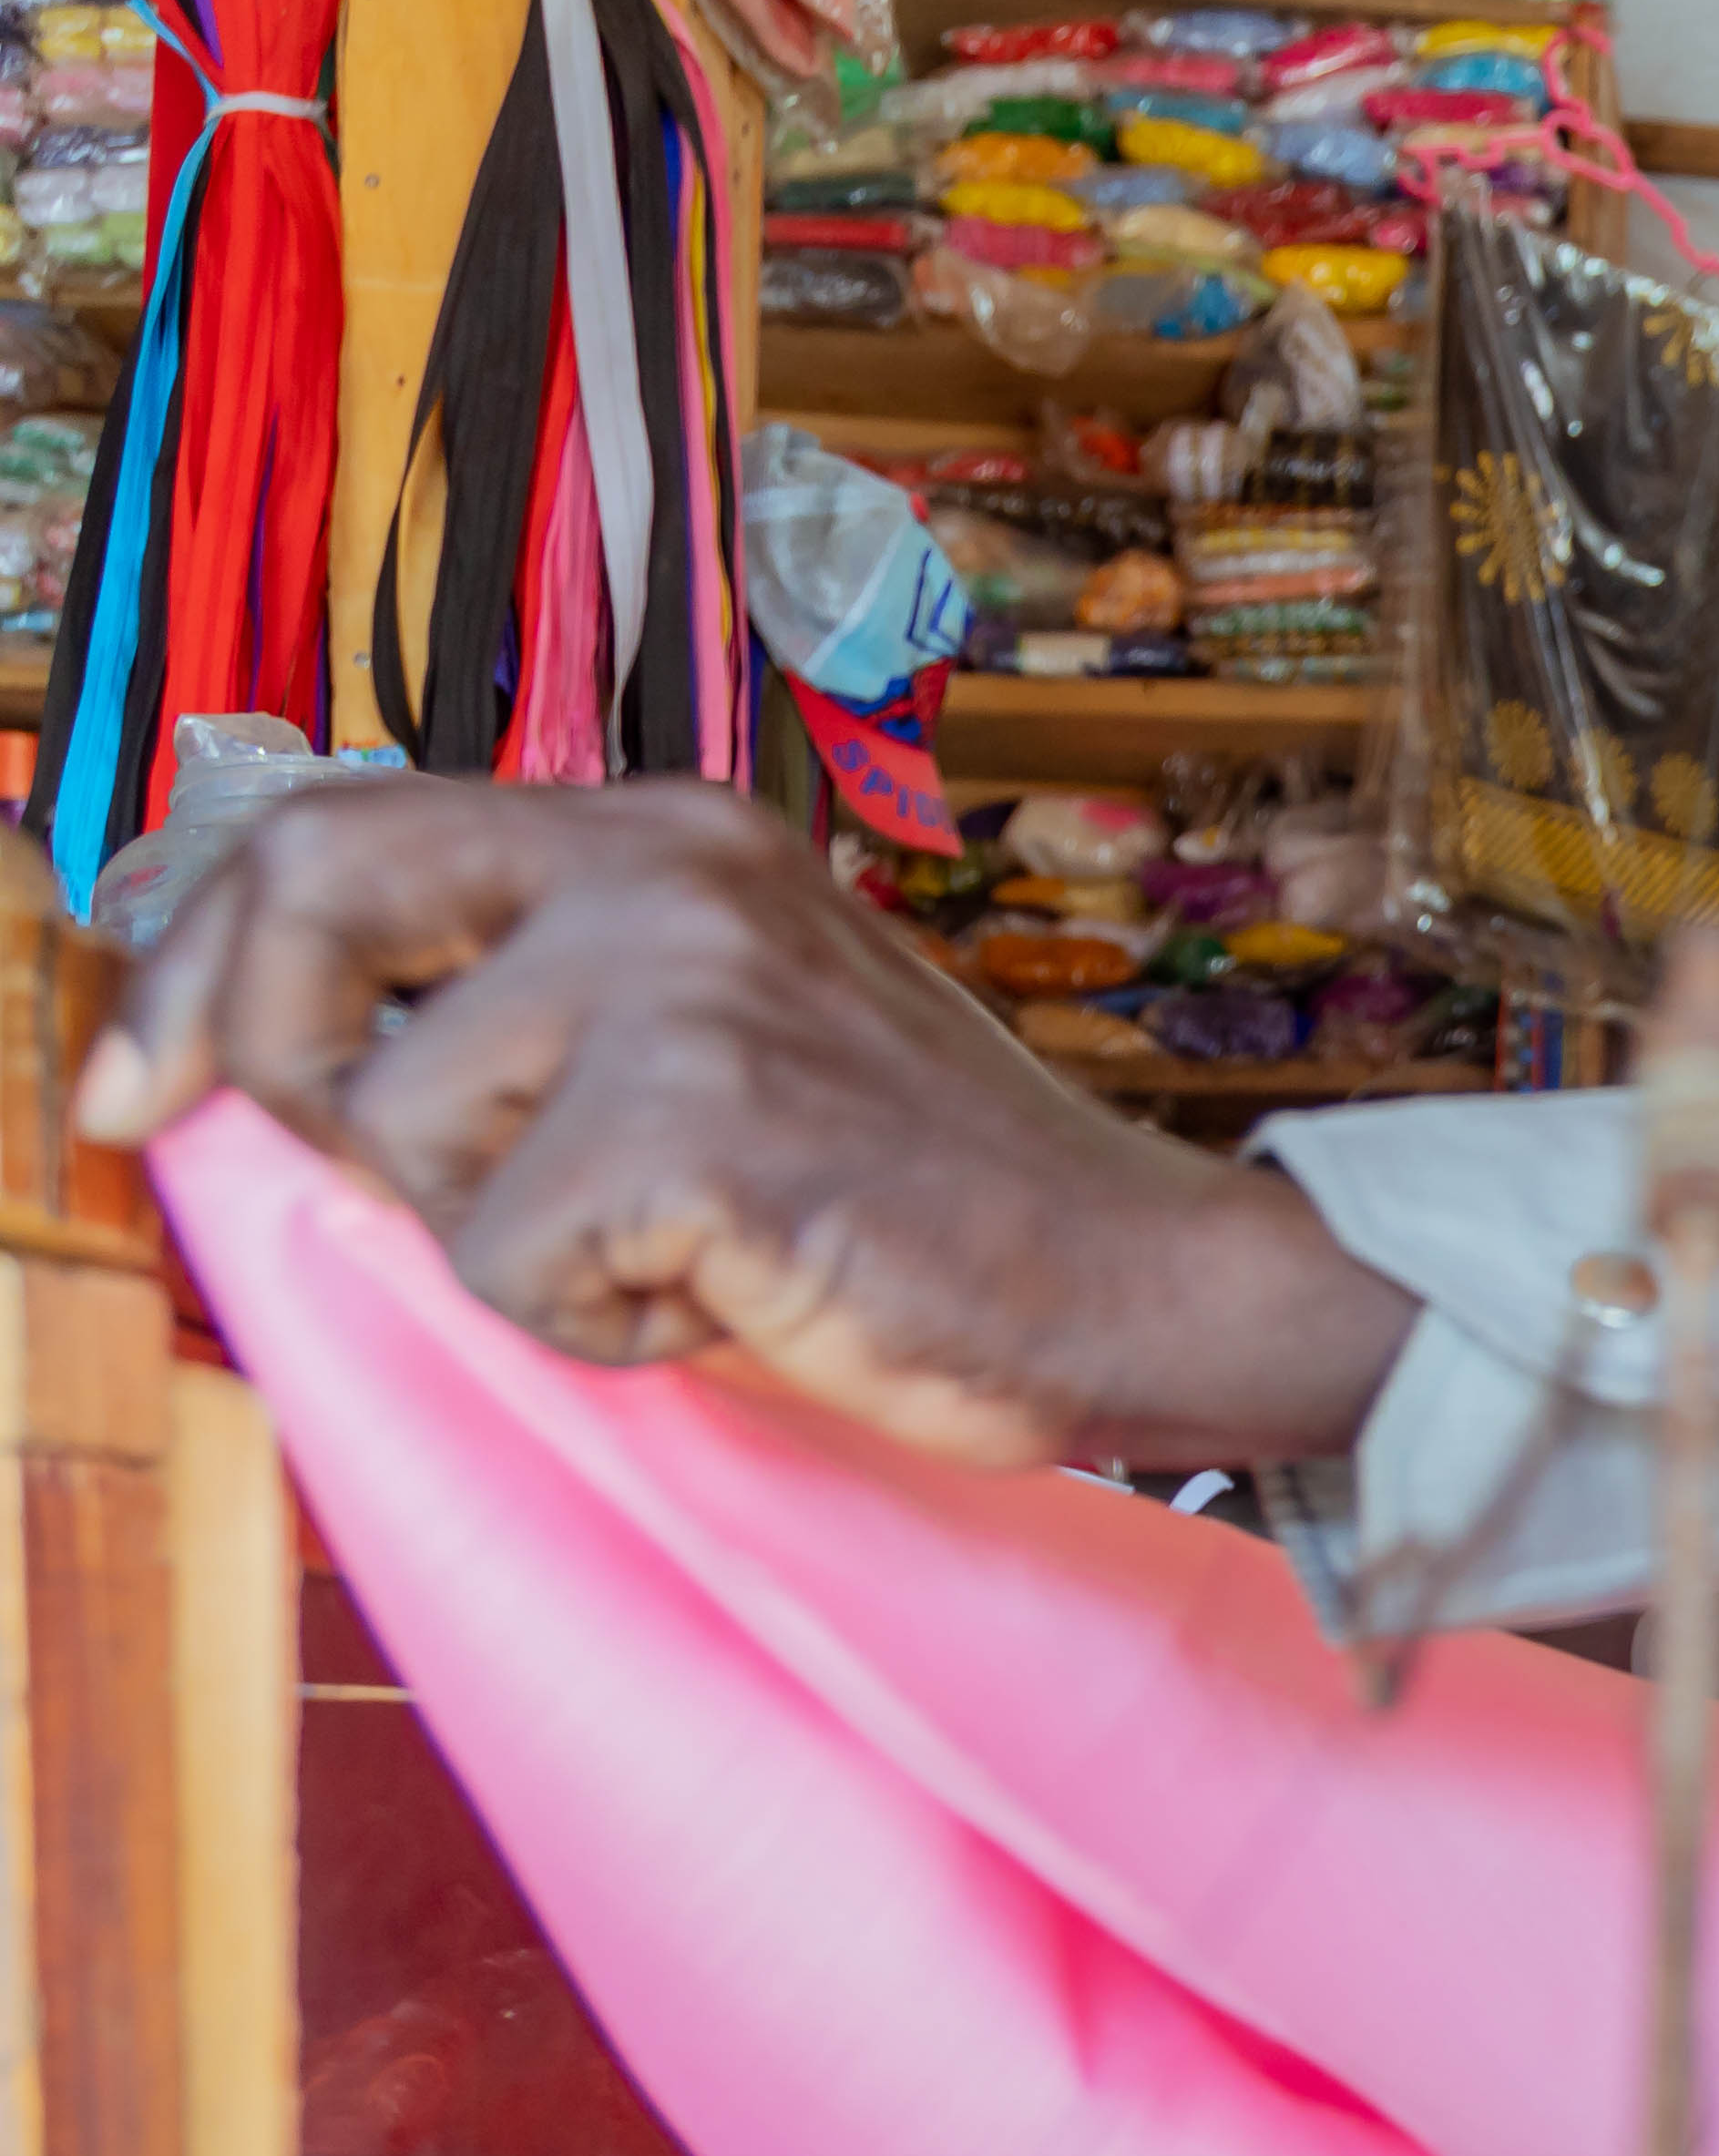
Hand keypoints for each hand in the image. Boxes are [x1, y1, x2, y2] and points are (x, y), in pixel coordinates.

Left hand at [80, 777, 1423, 1469]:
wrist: (1142, 1289)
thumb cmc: (926, 1206)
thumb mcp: (719, 1043)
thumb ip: (542, 1005)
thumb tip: (278, 1058)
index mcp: (664, 834)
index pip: (336, 826)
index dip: (195, 956)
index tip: (138, 1085)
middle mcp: (662, 868)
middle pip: (310, 901)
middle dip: (274, 1065)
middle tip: (368, 1185)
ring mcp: (681, 983)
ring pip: (402, 1135)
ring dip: (508, 1249)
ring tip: (675, 1260)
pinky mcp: (695, 1123)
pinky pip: (509, 1264)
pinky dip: (602, 1329)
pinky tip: (731, 1305)